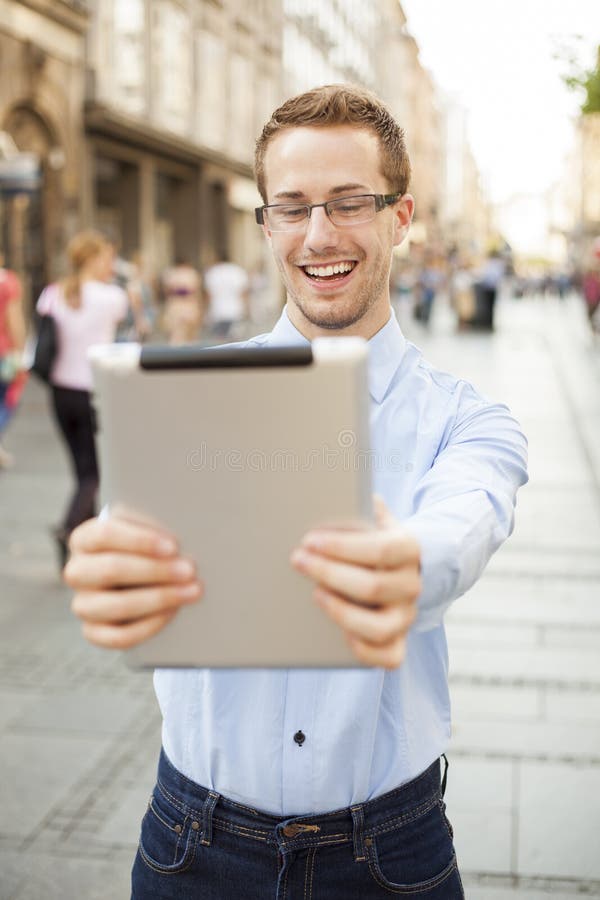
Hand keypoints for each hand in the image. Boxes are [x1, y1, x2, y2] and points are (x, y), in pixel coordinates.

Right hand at [64, 511, 201, 649]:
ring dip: (158, 599)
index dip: (140, 541)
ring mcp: (83, 604)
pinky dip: (149, 625)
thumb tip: (184, 535)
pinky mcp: (94, 632)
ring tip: (191, 591)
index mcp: (84, 538)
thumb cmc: (147, 545)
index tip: (173, 546)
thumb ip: (157, 526)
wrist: (141, 575)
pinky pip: (119, 636)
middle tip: (190, 569)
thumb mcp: (147, 529)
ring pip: (115, 606)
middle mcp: (77, 571)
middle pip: (110, 570)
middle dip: (155, 571)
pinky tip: (174, 611)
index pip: (104, 535)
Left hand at [290, 497, 420, 668]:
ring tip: (314, 594)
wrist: (403, 569)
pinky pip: (388, 658)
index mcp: (408, 550)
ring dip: (341, 612)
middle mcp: (412, 586)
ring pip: (378, 626)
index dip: (343, 546)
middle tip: (297, 561)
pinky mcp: (399, 642)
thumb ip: (361, 507)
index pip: (381, 548)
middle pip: (373, 586)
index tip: (309, 539)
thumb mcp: (374, 519)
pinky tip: (337, 633)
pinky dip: (362, 649)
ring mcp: (406, 617)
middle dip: (329, 573)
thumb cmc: (375, 542)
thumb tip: (342, 488)